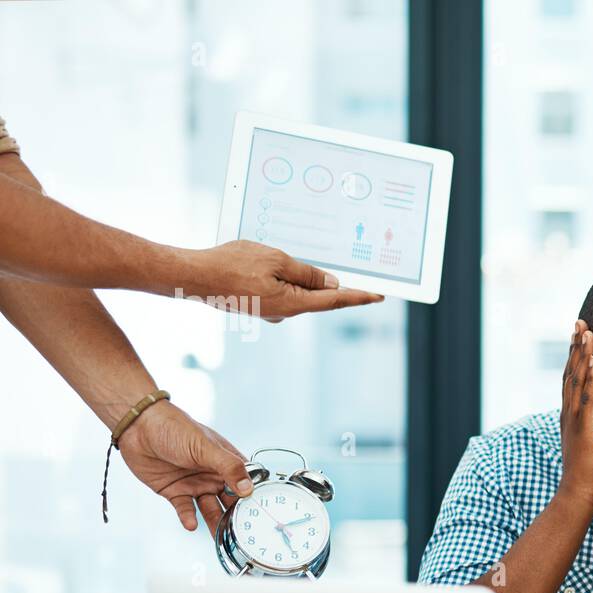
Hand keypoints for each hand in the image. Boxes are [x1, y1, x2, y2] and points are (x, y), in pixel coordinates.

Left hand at [115, 400, 252, 534]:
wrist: (138, 428)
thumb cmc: (175, 428)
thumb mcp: (206, 447)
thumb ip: (229, 467)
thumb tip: (248, 489)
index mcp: (226, 462)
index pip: (246, 483)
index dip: (254, 498)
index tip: (261, 516)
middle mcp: (213, 475)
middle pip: (230, 501)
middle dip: (236, 517)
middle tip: (241, 534)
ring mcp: (195, 484)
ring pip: (210, 509)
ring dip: (215, 522)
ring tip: (219, 537)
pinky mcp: (175, 492)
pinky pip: (185, 509)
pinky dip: (188, 518)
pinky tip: (191, 525)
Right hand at [181, 241, 384, 319]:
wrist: (193, 276)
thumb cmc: (232, 264)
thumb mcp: (276, 260)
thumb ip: (307, 273)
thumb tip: (331, 283)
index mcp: (294, 303)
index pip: (336, 300)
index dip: (360, 296)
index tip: (379, 295)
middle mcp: (286, 312)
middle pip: (321, 298)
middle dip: (339, 287)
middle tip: (361, 278)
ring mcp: (273, 311)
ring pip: (300, 293)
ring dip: (309, 280)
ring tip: (312, 262)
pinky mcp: (261, 305)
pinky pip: (283, 291)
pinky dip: (289, 279)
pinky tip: (283, 266)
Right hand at [557, 320, 592, 508]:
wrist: (579, 493)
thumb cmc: (590, 472)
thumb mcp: (592, 443)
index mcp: (572, 414)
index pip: (573, 378)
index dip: (575, 355)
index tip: (580, 335)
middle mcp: (570, 412)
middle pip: (571, 371)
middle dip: (575, 346)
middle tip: (579, 322)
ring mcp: (575, 418)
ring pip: (577, 379)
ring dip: (581, 354)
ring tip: (586, 331)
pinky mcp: (584, 427)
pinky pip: (588, 396)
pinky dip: (590, 376)